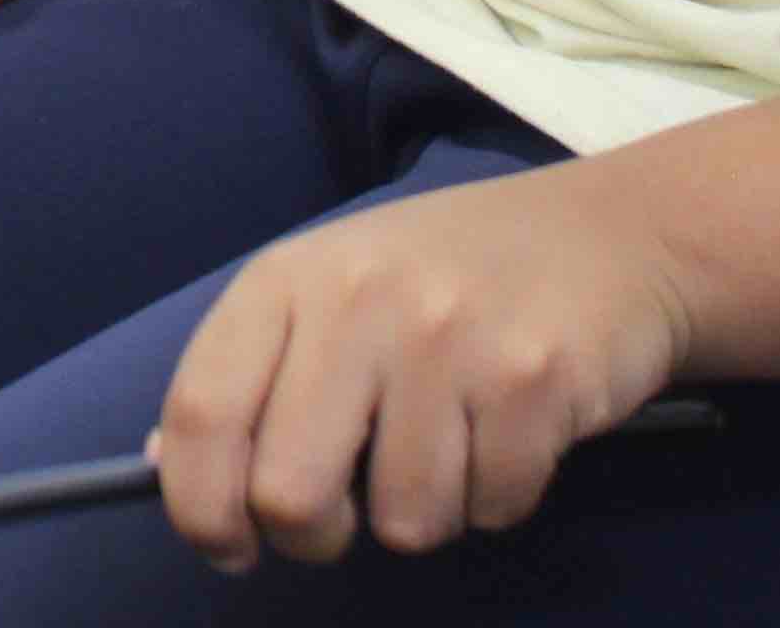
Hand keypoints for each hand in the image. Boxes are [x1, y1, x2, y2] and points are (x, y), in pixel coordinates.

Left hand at [153, 163, 695, 571]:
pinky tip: (510, 434)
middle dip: (314, 535)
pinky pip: (492, 509)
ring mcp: (450, 338)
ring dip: (427, 513)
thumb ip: (253, 368)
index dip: (199, 506)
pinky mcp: (536, 380)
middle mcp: (360, 301)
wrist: (612, 234)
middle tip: (347, 516)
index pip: (202, 411)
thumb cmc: (449, 274)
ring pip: (404, 520)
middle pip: (288, 491)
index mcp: (289, 278)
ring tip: (451, 444)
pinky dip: (500, 498)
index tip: (228, 544)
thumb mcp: (332, 286)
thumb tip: (166, 459)